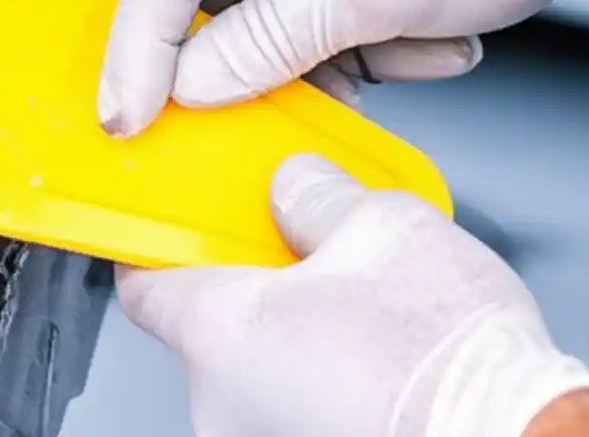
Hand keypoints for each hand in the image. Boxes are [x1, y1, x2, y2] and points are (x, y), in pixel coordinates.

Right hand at [98, 0, 588, 135]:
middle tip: (235, 111)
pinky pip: (305, 8)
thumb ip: (264, 45)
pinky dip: (354, 40)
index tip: (125, 116)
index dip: (136, 50)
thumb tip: (189, 84)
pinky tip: (413, 35)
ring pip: (260, 10)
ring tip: (394, 49)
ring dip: (321, 54)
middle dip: (237, 57)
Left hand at [117, 155, 588, 436]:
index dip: (159, 242)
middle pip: (207, 322)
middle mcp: (219, 403)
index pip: (140, 280)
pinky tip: (374, 352)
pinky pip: (292, 402)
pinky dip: (320, 374)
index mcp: (215, 332)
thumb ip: (317, 195)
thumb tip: (297, 185)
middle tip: (301, 248)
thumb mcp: (382, 226)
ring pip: (256, 366)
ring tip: (358, 305)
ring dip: (292, 331)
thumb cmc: (447, 363)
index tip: (180, 220)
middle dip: (250, 280)